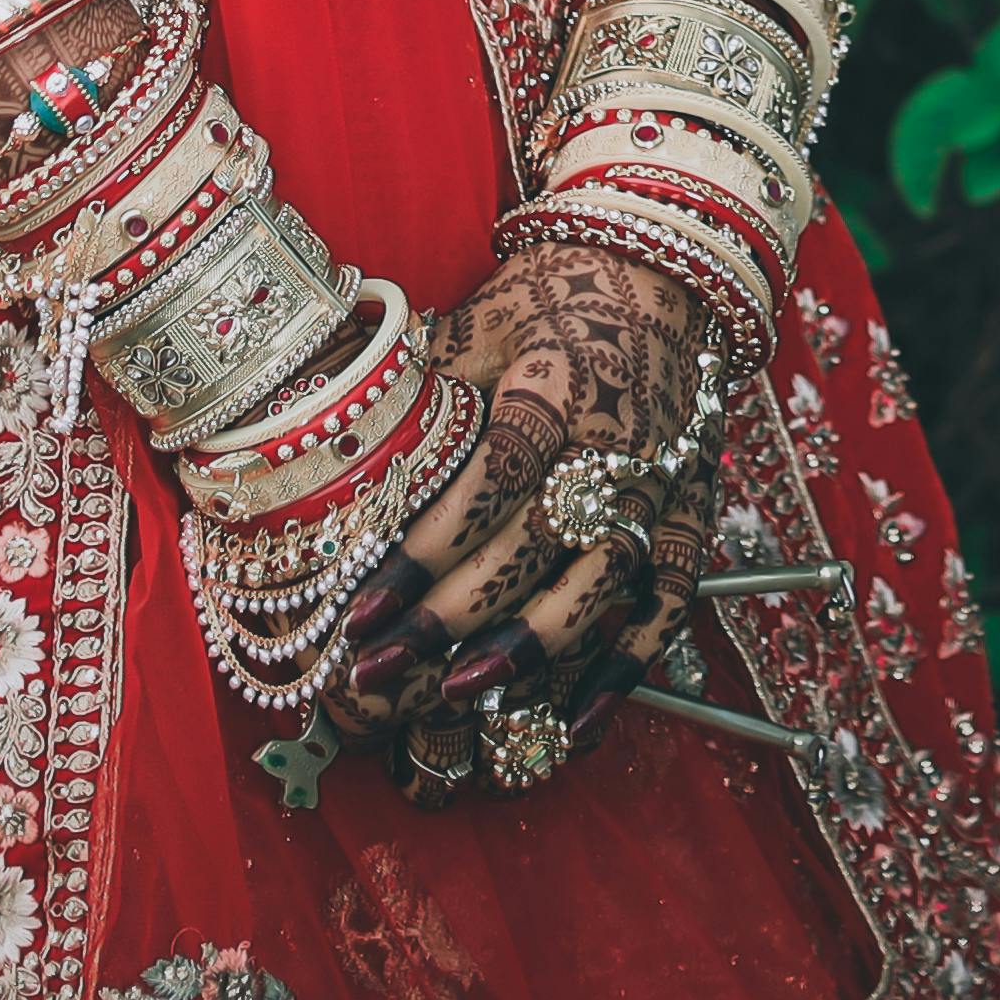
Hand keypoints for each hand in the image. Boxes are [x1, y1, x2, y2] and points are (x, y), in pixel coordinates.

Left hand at [306, 236, 719, 783]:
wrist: (660, 272)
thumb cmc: (548, 298)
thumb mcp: (474, 322)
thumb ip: (410, 385)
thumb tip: (307, 433)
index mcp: (557, 386)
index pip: (492, 481)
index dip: (427, 551)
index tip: (363, 606)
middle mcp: (617, 443)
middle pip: (536, 546)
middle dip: (452, 618)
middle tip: (378, 671)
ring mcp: (662, 486)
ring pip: (601, 587)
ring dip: (528, 650)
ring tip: (457, 695)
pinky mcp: (693, 516)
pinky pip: (666, 609)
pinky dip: (624, 672)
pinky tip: (572, 727)